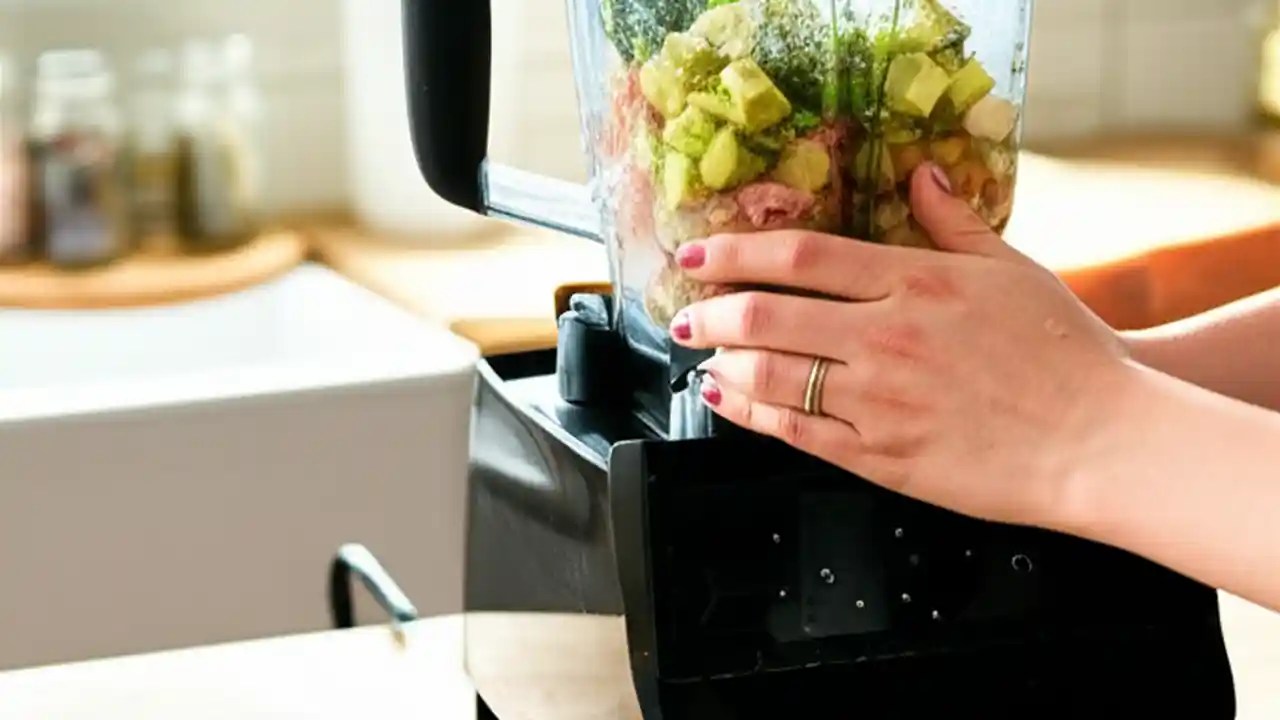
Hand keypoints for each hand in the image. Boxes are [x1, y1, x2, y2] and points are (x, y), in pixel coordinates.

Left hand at [669, 164, 1134, 527]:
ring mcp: (880, 402)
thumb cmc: (1062, 354)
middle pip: (767, 316)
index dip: (737, 252)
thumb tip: (920, 174)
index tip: (700, 253)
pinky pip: (796, 433)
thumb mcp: (1012, 268)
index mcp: (916, 283)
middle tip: (686, 311)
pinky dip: (750, 414)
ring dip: (721, 362)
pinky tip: (728, 400)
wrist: (1100, 440)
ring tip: (701, 354)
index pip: (802, 257)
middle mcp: (887, 338)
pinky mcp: (882, 458)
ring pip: (770, 377)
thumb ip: (954, 220)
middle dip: (710, 311)